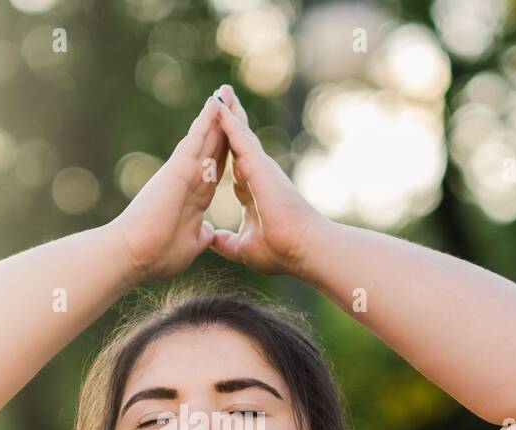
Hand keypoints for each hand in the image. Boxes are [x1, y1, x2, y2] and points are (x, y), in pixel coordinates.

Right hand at [110, 90, 230, 283]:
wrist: (135, 256)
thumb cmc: (156, 256)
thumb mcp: (190, 245)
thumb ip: (201, 235)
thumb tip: (209, 233)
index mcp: (195, 198)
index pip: (216, 169)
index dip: (229, 152)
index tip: (240, 138)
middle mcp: (189, 180)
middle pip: (213, 147)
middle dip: (225, 127)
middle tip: (235, 102)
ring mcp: (183, 172)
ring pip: (205, 138)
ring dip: (216, 116)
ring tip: (227, 92)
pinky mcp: (177, 169)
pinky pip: (195, 139)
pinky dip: (206, 121)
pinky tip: (215, 102)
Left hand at [207, 86, 326, 277]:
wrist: (302, 248)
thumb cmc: (281, 251)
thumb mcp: (244, 247)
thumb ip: (228, 243)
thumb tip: (213, 241)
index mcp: (254, 193)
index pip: (236, 168)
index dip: (225, 152)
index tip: (216, 140)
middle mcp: (259, 176)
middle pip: (240, 143)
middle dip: (230, 122)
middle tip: (221, 101)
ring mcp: (260, 168)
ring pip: (240, 133)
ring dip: (229, 112)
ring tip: (219, 92)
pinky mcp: (259, 165)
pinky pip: (239, 137)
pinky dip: (228, 121)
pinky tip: (218, 106)